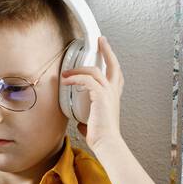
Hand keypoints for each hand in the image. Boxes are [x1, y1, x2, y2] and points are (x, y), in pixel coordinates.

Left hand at [61, 35, 122, 153]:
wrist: (107, 143)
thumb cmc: (101, 136)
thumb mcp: (93, 124)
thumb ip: (87, 119)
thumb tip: (80, 122)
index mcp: (113, 97)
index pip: (116, 75)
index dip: (111, 62)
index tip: (106, 52)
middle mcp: (113, 92)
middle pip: (113, 65)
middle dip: (107, 51)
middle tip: (100, 40)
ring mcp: (108, 93)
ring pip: (95, 70)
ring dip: (79, 68)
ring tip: (67, 71)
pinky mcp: (101, 95)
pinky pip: (86, 79)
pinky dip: (75, 77)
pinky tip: (66, 80)